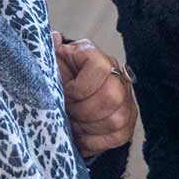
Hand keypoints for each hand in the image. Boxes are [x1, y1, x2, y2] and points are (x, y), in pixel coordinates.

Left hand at [53, 31, 137, 157]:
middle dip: (83, 110)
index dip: (80, 87)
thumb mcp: (53, 61)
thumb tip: (54, 37)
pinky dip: (94, 141)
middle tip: (68, 112)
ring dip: (87, 127)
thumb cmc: (61, 76)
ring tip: (72, 124)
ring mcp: (126, 101)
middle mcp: (117, 76)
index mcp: (95, 56)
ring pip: (116, 120)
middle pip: (112, 97)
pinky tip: (81, 136)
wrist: (71, 93)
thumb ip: (51, 51)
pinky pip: (118, 137)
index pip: (100, 69)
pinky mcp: (128, 123)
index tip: (66, 93)